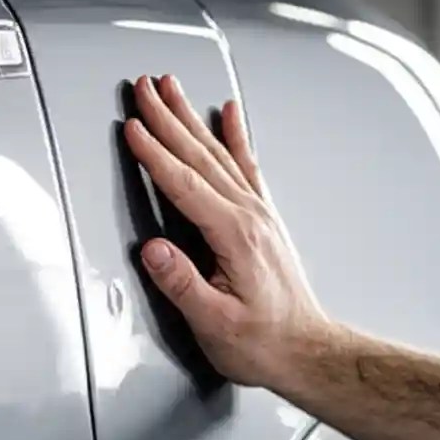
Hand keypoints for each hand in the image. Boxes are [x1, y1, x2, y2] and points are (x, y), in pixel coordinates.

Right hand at [125, 74, 340, 389]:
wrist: (309, 352)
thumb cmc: (263, 343)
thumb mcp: (215, 324)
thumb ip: (182, 284)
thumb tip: (153, 250)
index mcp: (234, 235)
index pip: (184, 183)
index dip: (154, 153)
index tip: (131, 127)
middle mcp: (250, 215)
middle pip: (199, 155)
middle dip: (166, 117)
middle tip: (143, 87)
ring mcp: (259, 213)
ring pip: (218, 152)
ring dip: (190, 117)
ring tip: (170, 87)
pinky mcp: (263, 218)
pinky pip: (246, 164)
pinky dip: (235, 135)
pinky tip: (229, 113)